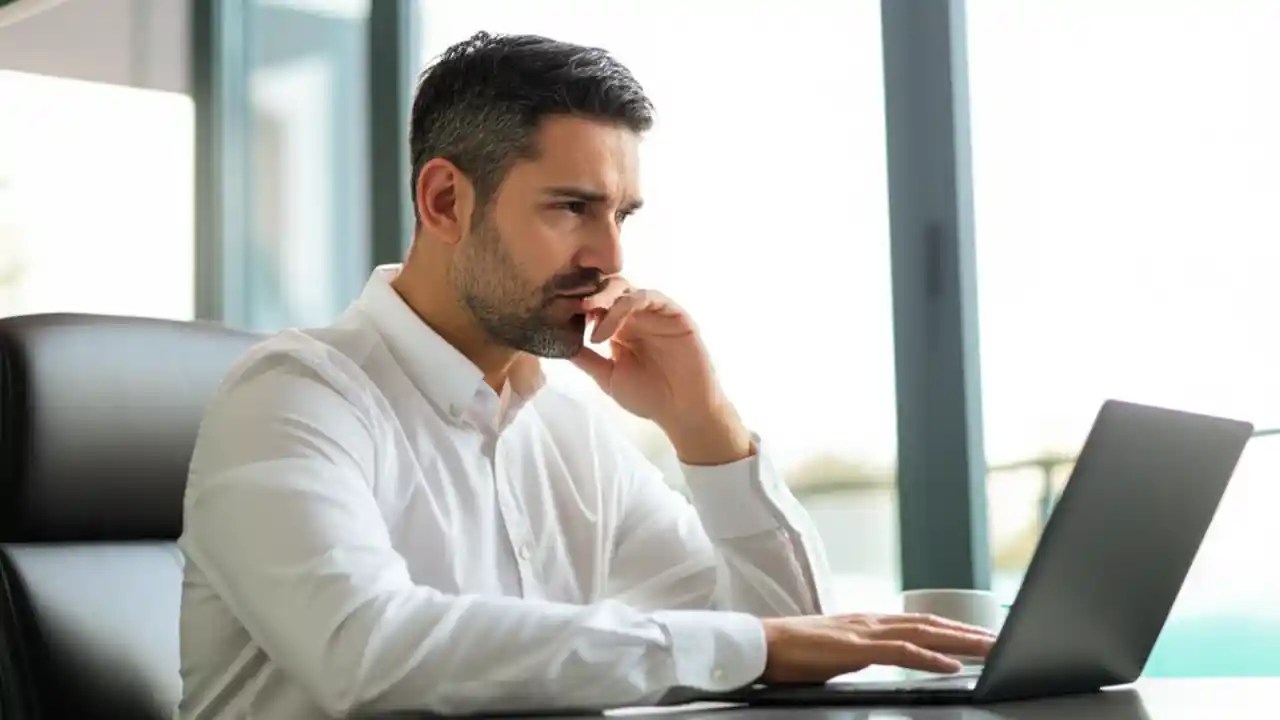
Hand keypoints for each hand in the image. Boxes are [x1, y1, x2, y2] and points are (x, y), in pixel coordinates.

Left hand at [570, 278, 750, 464]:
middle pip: (608, 288)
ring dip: (603, 297)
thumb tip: (555, 343)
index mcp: (620, 327)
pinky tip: (607, 329)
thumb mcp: (607, 377)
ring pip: (626, 288)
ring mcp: (655, 312)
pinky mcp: (673, 313)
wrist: (683, 411)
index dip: (576, 302)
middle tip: (568, 304)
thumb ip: (586, 359)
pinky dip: (625, 306)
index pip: (596, 302)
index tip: (552, 308)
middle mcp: (636, 315)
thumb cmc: (649, 396)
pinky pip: (648, 297)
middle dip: (587, 293)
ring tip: (585, 313)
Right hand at [759, 613, 997, 682]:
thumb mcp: (835, 653)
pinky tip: (950, 665)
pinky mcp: (855, 648)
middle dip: (967, 632)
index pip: (919, 622)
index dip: (951, 628)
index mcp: (867, 623)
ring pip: (923, 633)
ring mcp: (864, 632)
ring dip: (960, 641)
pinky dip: (929, 658)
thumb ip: (860, 654)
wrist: (760, 644)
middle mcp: (870, 621)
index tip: (977, 637)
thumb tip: (879, 661)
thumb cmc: (791, 653)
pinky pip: (900, 652)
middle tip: (1000, 639)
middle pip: (930, 623)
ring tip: (990, 649)